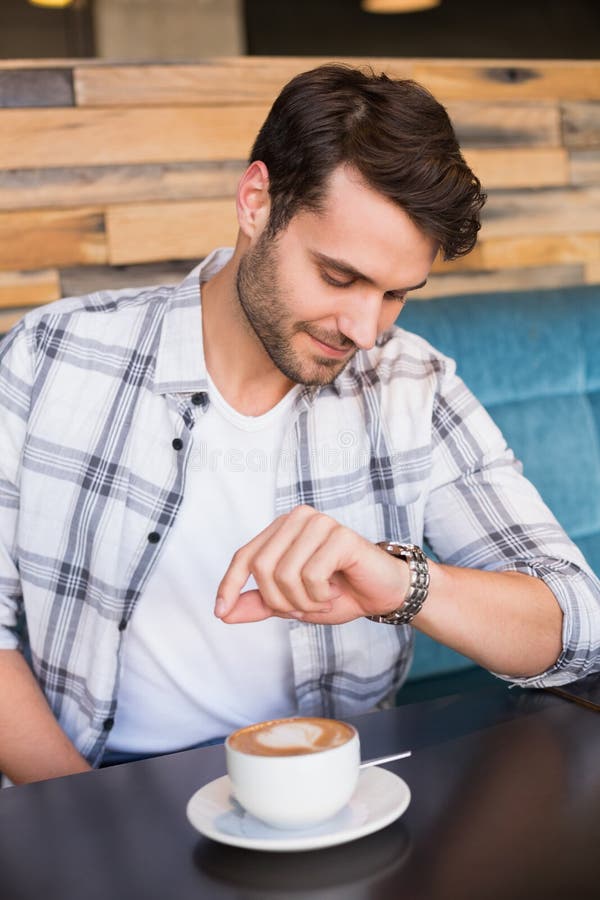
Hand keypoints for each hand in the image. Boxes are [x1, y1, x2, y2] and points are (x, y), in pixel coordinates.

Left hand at [214, 505, 408, 624]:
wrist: (382, 594)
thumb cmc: (338, 593)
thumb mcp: (292, 604)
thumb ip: (260, 604)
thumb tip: (224, 613)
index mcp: (281, 530)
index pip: (245, 556)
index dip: (230, 584)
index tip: (220, 612)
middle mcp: (297, 519)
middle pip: (262, 568)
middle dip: (280, 601)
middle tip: (304, 609)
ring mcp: (319, 523)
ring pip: (285, 574)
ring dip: (303, 601)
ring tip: (322, 600)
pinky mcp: (340, 535)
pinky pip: (312, 575)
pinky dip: (320, 596)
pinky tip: (335, 591)